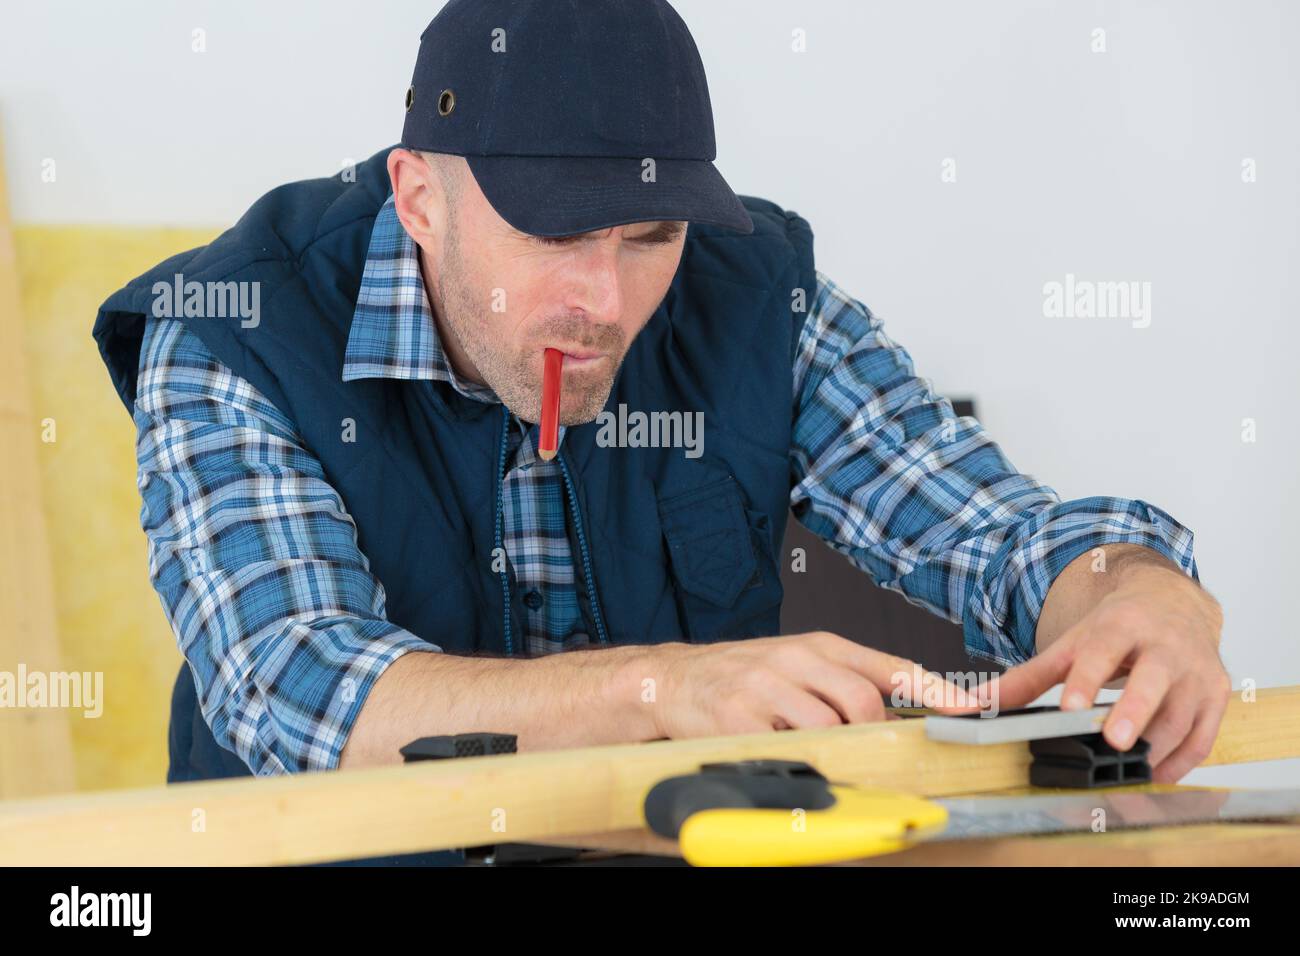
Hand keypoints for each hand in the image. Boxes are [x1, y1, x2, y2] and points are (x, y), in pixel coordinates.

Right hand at [650, 631, 983, 739]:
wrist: (671, 678)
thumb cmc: (742, 676)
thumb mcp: (798, 666)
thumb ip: (844, 685)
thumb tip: (894, 724)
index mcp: (818, 646)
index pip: (889, 665)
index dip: (934, 690)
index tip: (970, 708)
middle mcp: (794, 659)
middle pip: (862, 701)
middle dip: (870, 734)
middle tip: (861, 752)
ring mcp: (765, 687)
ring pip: (826, 726)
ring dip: (830, 750)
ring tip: (814, 751)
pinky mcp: (737, 717)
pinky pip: (784, 748)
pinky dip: (794, 761)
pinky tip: (782, 756)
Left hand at [996, 565, 1227, 782]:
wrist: (1172, 602)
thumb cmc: (1117, 627)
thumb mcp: (1070, 644)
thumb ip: (1025, 678)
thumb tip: (973, 706)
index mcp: (1121, 625)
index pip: (1103, 650)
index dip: (1087, 679)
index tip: (1070, 707)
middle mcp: (1164, 645)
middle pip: (1153, 679)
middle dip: (1134, 710)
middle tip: (1114, 740)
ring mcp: (1195, 669)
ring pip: (1181, 715)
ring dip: (1155, 748)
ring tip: (1127, 770)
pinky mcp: (1217, 693)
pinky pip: (1202, 736)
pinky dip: (1181, 761)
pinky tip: (1155, 774)